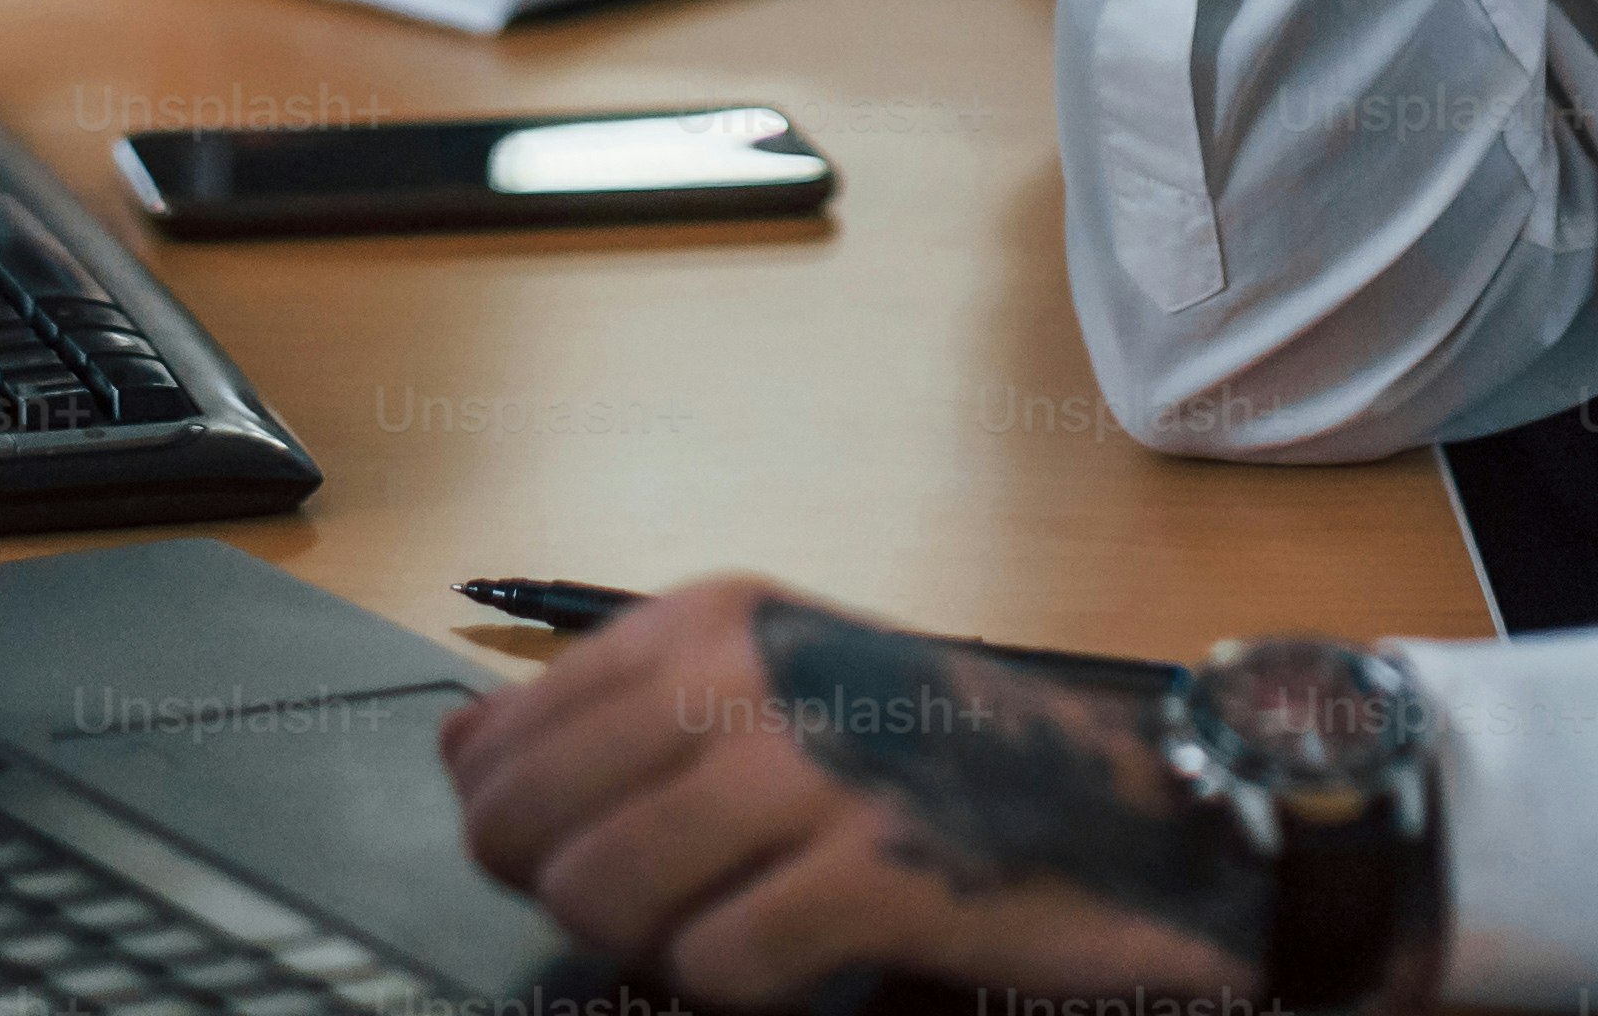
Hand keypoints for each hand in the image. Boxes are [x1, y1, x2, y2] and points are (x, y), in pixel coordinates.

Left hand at [440, 577, 1262, 1006]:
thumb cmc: (942, 757)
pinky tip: (818, 955)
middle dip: (577, 897)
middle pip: (526, 831)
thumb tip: (460, 751)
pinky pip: (715, 970)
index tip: (596, 845)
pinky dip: (750, 987)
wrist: (1137, 811)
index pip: (497, 745)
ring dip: (662, 946)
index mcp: (712, 618)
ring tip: (753, 924)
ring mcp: (811, 770)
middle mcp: (747, 672)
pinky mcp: (871, 872)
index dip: (517, 829)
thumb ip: (616, 710)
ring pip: (603, 901)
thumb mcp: (770, 687)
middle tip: (682, 901)